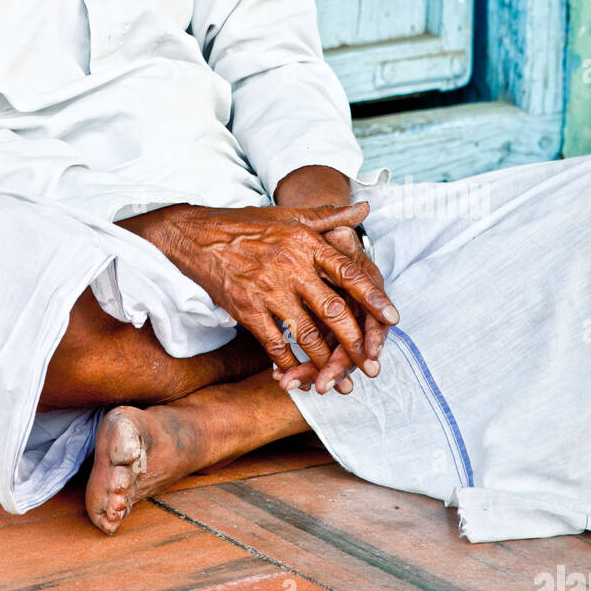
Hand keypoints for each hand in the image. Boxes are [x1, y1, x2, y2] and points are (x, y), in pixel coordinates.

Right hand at [148, 200, 398, 380]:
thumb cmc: (248, 225)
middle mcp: (290, 265)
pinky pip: (274, 344)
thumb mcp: (290, 214)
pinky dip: (288, 363)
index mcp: (305, 242)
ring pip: (306, 334)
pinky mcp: (246, 309)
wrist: (197, 236)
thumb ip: (330, 216)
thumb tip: (365, 208)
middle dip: (356, 343)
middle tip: (372, 365)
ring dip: (326, 362)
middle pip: (333, 310)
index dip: (373, 297)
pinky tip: (299, 374)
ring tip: (341, 382)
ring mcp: (267, 289)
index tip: (394, 318)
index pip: (348, 272)